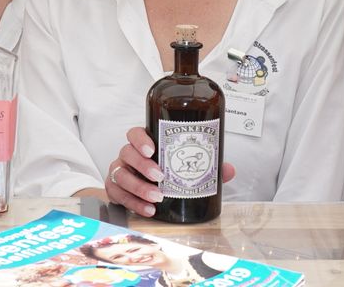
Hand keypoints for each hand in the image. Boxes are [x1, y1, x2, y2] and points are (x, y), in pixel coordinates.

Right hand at [105, 126, 234, 216]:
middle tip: (160, 176)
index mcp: (143, 144)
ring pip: (120, 175)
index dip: (140, 139)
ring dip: (138, 187)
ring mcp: (119, 171)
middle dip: (142, 165)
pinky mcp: (115, 189)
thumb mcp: (184, 167)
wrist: (144, 191)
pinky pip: (117, 195)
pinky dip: (132, 203)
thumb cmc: (165, 172)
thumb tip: (228, 170)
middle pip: (126, 153)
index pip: (134, 133)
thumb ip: (207, 167)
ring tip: (156, 197)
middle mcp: (128, 155)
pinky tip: (148, 209)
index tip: (152, 149)